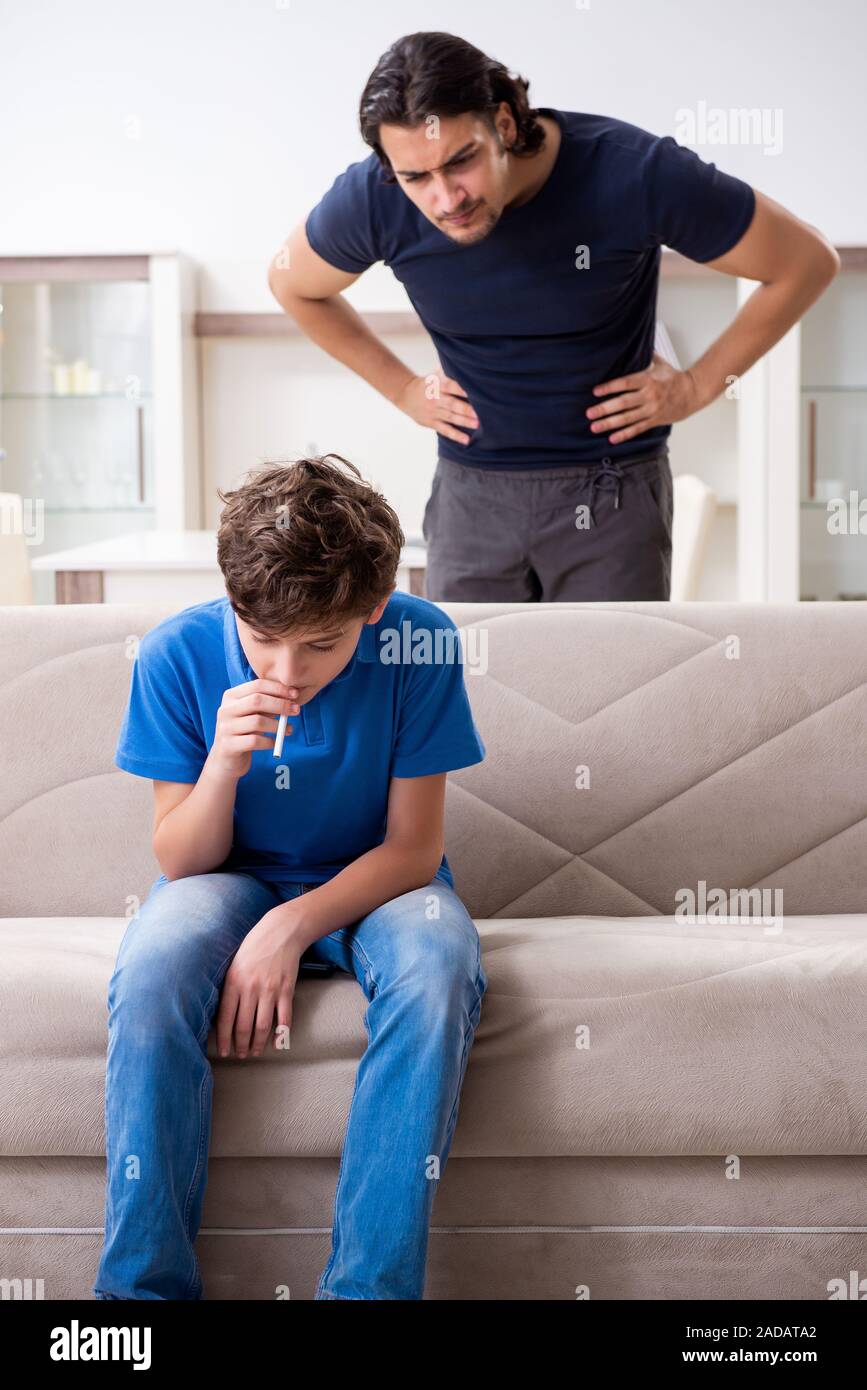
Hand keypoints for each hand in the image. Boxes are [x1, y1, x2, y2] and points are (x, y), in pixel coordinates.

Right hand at [210, 677, 300, 779]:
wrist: (226, 760)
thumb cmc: (244, 732)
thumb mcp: (253, 714)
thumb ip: (267, 704)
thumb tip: (291, 696)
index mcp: (230, 697)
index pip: (257, 685)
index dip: (278, 688)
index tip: (295, 694)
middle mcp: (225, 710)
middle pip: (257, 701)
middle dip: (280, 704)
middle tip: (296, 710)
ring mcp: (225, 728)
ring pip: (257, 722)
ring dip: (278, 726)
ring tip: (288, 729)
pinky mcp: (228, 746)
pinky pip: (255, 741)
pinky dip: (269, 742)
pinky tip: (274, 743)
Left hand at [216, 906, 304, 1058]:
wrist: (281, 931)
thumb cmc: (254, 947)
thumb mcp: (234, 964)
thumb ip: (229, 987)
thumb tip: (222, 1014)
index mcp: (233, 982)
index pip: (225, 1018)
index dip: (224, 1039)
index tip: (224, 1051)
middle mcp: (250, 988)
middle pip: (243, 1026)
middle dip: (241, 1045)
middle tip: (241, 1055)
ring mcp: (269, 990)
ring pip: (262, 1026)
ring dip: (258, 1043)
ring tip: (255, 1052)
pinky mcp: (286, 990)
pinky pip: (283, 1019)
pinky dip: (280, 1034)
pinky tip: (276, 1043)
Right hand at [394, 370, 479, 445]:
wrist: (405, 394)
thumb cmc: (427, 383)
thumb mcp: (434, 375)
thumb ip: (448, 372)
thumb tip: (466, 364)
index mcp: (436, 385)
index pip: (450, 386)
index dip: (461, 389)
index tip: (475, 392)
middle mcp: (435, 399)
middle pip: (452, 404)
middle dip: (465, 409)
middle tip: (479, 413)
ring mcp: (433, 412)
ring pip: (450, 417)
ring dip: (464, 422)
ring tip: (477, 425)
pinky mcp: (432, 423)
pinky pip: (445, 430)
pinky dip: (455, 435)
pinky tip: (466, 440)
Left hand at [586, 353, 699, 444]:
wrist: (693, 393)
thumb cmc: (674, 377)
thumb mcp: (660, 364)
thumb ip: (645, 355)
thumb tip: (633, 341)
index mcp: (648, 379)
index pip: (625, 383)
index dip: (609, 387)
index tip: (595, 392)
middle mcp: (649, 395)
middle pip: (623, 403)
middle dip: (604, 409)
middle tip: (589, 413)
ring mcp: (652, 409)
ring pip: (628, 418)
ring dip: (610, 423)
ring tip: (594, 427)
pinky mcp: (655, 420)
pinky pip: (637, 429)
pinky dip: (624, 434)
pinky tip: (612, 439)